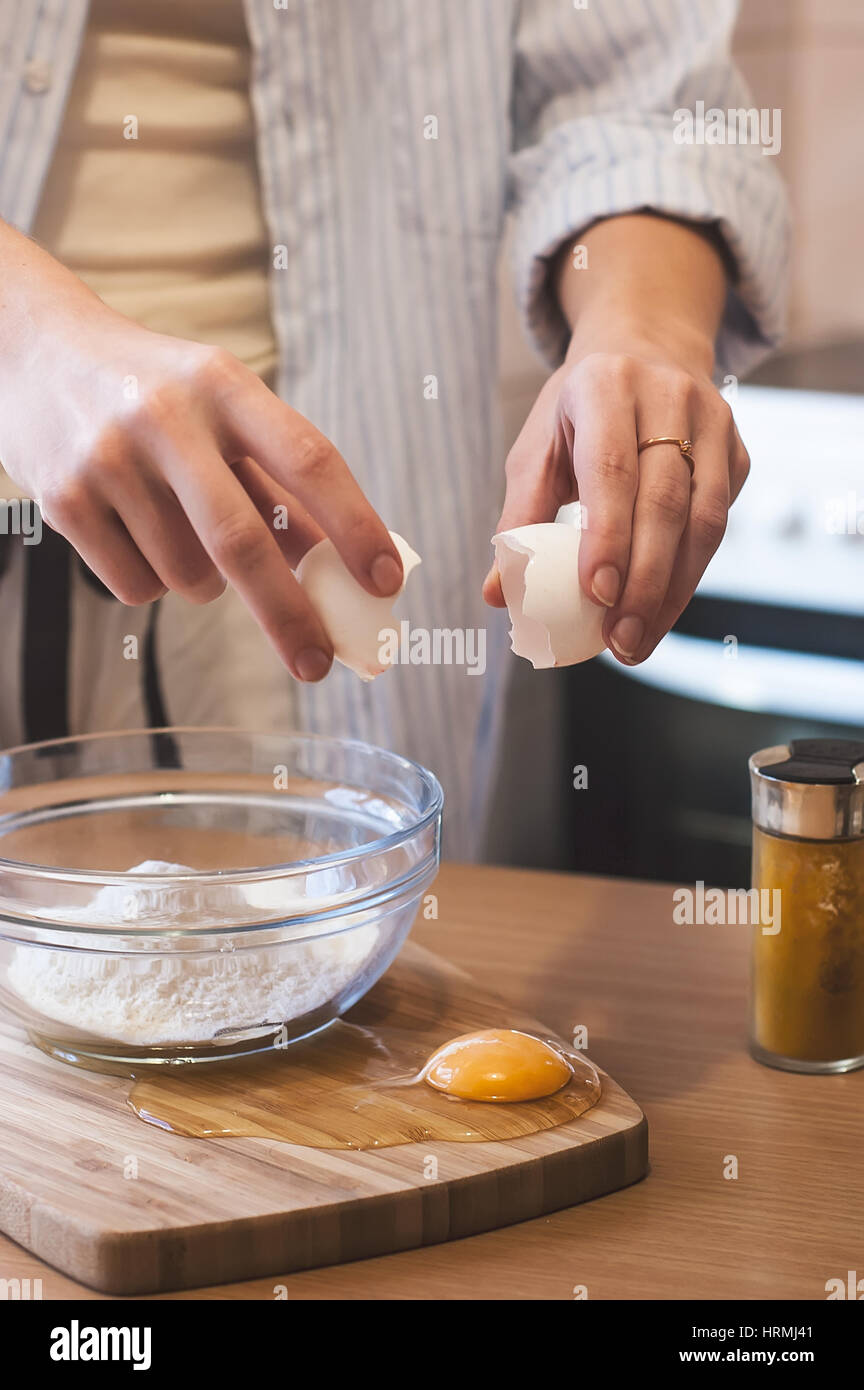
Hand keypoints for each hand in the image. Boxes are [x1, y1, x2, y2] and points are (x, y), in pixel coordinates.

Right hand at [0, 226, 402, 682]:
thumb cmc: (158, 392)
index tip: (386, 581)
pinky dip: (153, 582)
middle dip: (288, 614)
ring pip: (190, 577)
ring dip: (207, 583)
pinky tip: (133, 530)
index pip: (308, 460)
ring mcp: (109, 459)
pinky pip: (138, 588)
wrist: (36, 350)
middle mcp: (167, 416)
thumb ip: (278, 481)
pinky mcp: (64, 501)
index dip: (355, 526)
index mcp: (224, 384)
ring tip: (181, 528)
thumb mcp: (224, 410)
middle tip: (317, 662)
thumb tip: (343, 569)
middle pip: (242, 542)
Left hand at [483, 335, 749, 664]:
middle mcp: (669, 396)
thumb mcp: (537, 449)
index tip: (595, 595)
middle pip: (664, 502)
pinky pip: (718, 524)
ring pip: (704, 520)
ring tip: (637, 642)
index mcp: (606, 385)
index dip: (607, 536)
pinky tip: (660, 612)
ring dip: (672, 592)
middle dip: (643, 581)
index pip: (612, 470)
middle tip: (617, 641)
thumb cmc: (577, 415)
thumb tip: (496, 595)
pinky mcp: (737, 452)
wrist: (645, 352)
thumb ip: (518, 518)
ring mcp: (714, 423)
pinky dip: (689, 575)